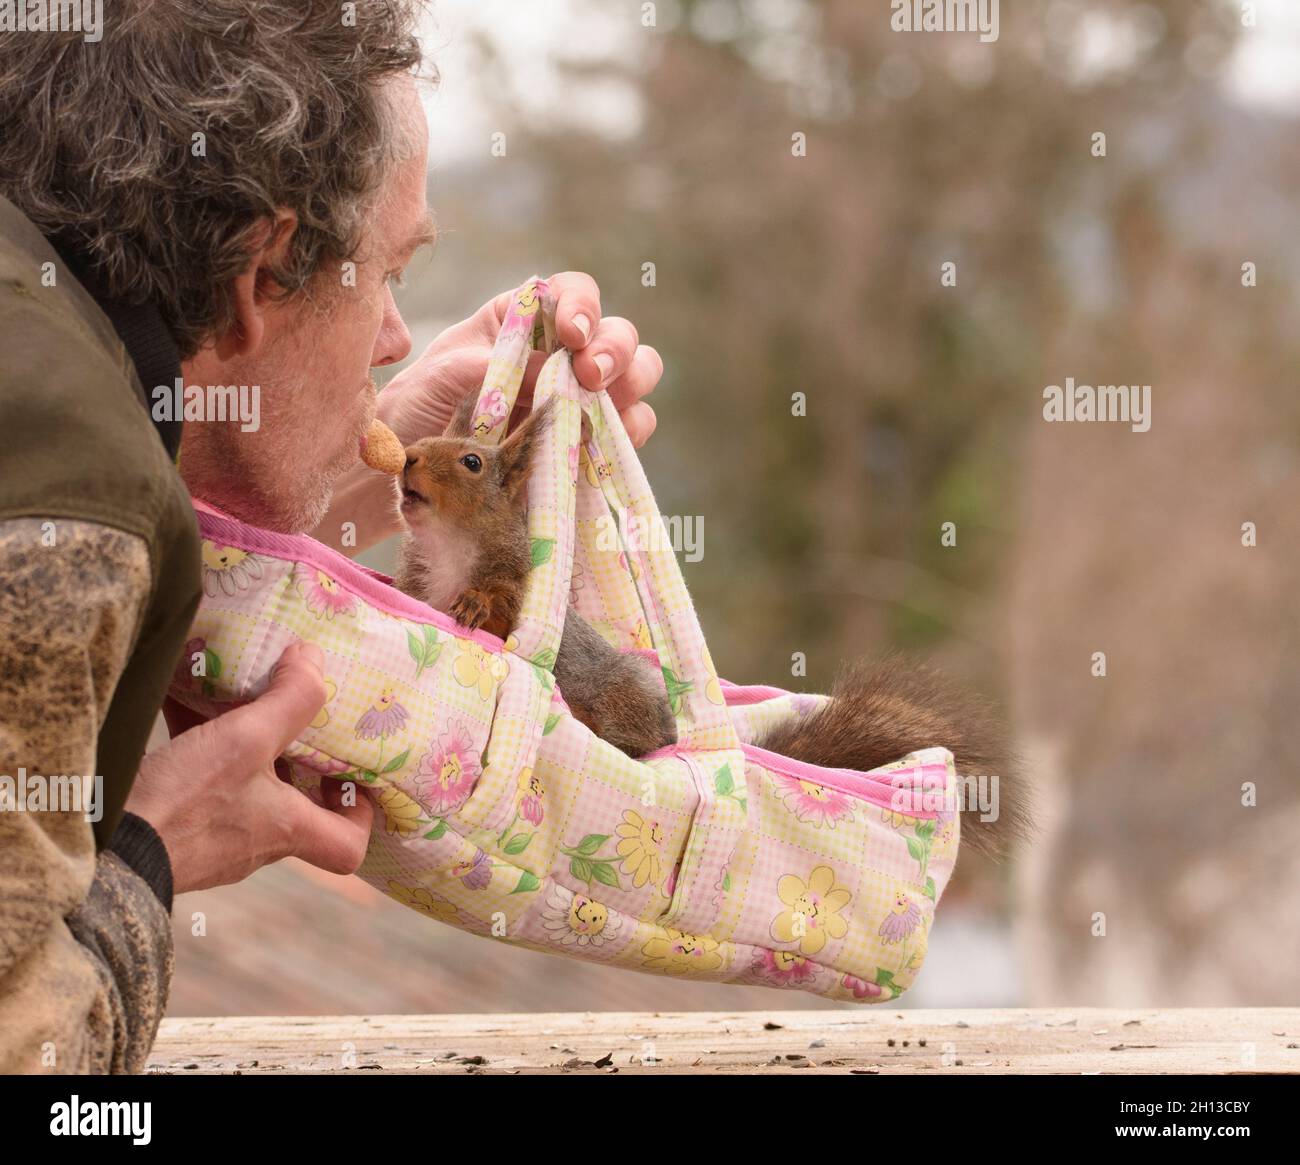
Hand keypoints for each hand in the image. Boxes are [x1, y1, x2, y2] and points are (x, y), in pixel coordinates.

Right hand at [127, 642, 373, 894]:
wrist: (103, 851)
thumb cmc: (185, 804)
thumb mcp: (246, 740)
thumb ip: (290, 699)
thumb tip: (315, 659)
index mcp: (286, 828)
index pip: (346, 846)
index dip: (359, 812)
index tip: (354, 775)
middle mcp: (255, 842)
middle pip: (295, 807)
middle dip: (297, 760)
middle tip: (297, 718)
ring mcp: (213, 839)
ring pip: (245, 788)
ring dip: (245, 745)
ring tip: (239, 696)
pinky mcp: (173, 827)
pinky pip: (198, 780)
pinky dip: (197, 740)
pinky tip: (180, 697)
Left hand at [379, 271, 662, 446]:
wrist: (403, 476)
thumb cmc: (413, 414)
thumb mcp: (437, 378)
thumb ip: (486, 365)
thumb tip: (545, 368)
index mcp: (520, 323)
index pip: (569, 294)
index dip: (581, 305)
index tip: (571, 333)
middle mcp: (558, 356)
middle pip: (615, 333)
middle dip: (613, 348)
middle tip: (590, 376)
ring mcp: (579, 401)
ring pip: (636, 376)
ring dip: (630, 384)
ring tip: (601, 405)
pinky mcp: (588, 446)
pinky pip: (629, 431)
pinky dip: (628, 433)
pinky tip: (604, 443)